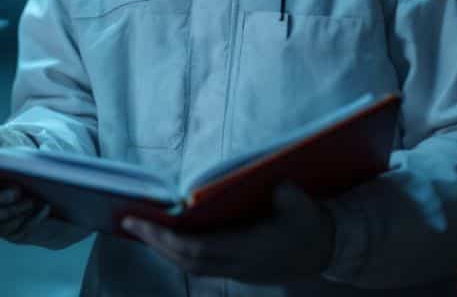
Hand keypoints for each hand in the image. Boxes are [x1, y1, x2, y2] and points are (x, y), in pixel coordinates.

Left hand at [121, 183, 335, 283]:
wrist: (329, 248)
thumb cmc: (313, 223)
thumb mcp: (306, 207)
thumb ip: (290, 197)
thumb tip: (276, 185)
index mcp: (250, 252)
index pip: (198, 251)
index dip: (166, 239)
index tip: (140, 221)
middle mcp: (240, 266)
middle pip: (187, 262)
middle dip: (156, 243)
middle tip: (127, 221)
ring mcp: (238, 271)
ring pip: (192, 266)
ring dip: (164, 248)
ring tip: (139, 226)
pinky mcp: (237, 269)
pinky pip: (201, 263)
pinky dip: (179, 250)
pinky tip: (165, 234)